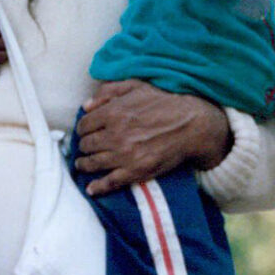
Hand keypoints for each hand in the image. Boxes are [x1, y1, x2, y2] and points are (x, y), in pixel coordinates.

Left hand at [74, 79, 231, 195]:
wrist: (191, 125)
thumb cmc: (165, 102)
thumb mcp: (136, 86)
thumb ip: (108, 92)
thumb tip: (86, 106)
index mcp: (113, 112)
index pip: (84, 125)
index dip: (82, 129)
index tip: (85, 132)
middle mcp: (115, 134)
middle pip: (86, 145)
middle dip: (83, 146)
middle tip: (84, 148)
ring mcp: (124, 155)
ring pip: (93, 164)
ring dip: (84, 165)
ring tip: (83, 165)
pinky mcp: (136, 171)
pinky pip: (110, 182)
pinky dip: (97, 187)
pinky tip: (91, 188)